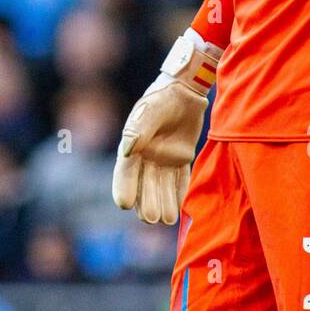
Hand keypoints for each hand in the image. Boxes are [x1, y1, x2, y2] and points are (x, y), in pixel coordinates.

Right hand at [112, 32, 218, 224]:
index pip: (126, 171)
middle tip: (151, 218)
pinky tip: (179, 210)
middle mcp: (145, 156)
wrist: (185, 90)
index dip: (124, 187)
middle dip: (147, 201)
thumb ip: (139, 129)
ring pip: (162, 186)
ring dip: (163, 202)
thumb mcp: (150, 111)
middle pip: (144, 184)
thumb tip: (128, 150)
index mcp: (132, 145)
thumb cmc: (163, 98)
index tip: (124, 204)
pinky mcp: (181, 159)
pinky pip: (180, 180)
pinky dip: (179, 194)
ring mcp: (163, 159)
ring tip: (166, 220)